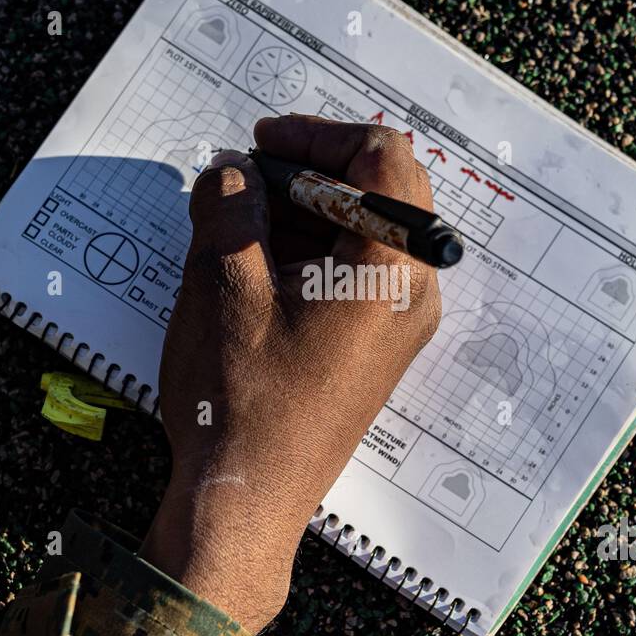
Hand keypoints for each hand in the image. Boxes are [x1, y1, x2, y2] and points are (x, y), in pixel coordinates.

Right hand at [139, 115, 441, 632]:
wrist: (247, 502)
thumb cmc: (240, 402)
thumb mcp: (222, 289)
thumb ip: (228, 209)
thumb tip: (231, 171)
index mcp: (390, 270)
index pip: (382, 156)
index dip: (318, 133)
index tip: (261, 143)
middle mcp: (413, 291)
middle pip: (383, 189)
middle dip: (312, 170)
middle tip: (249, 178)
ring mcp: (400, 321)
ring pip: (368, 228)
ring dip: (306, 210)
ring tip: (240, 224)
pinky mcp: (377, 344)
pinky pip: (358, 270)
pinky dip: (312, 249)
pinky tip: (259, 264)